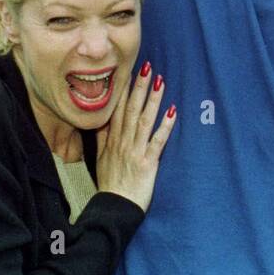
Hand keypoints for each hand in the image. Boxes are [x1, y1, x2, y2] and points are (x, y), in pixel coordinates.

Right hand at [96, 64, 176, 211]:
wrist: (113, 208)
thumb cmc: (109, 183)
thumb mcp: (101, 157)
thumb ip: (103, 136)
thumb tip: (104, 116)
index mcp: (112, 139)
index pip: (117, 108)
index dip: (124, 89)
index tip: (129, 70)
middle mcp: (123, 142)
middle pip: (131, 109)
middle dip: (139, 87)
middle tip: (147, 66)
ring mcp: (135, 152)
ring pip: (144, 121)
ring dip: (153, 100)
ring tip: (161, 81)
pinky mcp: (147, 164)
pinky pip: (157, 142)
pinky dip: (165, 127)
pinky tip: (173, 113)